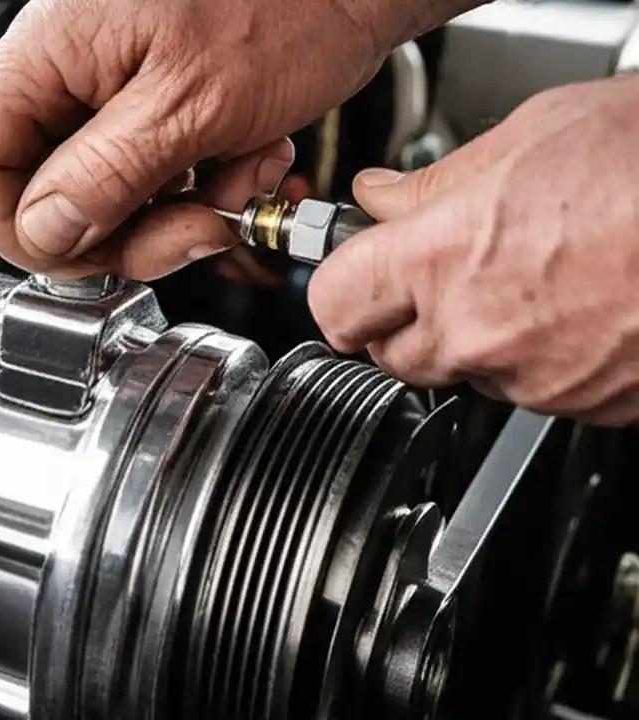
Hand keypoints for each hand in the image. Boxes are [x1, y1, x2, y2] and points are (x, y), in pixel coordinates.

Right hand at [0, 0, 434, 279]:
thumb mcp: (194, 104)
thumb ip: (105, 177)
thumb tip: (45, 234)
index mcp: (48, 49)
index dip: (16, 225)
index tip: (85, 249)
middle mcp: (65, 66)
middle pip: (37, 190)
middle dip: (123, 230)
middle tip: (190, 229)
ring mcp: (106, 85)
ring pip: (99, 194)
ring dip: (173, 213)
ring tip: (234, 182)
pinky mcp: (150, 101)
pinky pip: (145, 176)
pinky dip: (198, 188)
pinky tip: (243, 161)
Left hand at [309, 75, 638, 426]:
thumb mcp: (531, 135)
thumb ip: (437, 182)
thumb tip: (383, 198)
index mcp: (445, 258)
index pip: (333, 305)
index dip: (339, 287)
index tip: (352, 272)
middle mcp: (480, 331)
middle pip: (388, 353)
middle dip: (397, 317)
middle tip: (434, 271)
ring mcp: (535, 378)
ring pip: (461, 374)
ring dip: (471, 337)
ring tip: (526, 273)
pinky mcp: (587, 406)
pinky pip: (529, 390)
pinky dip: (534, 357)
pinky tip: (571, 303)